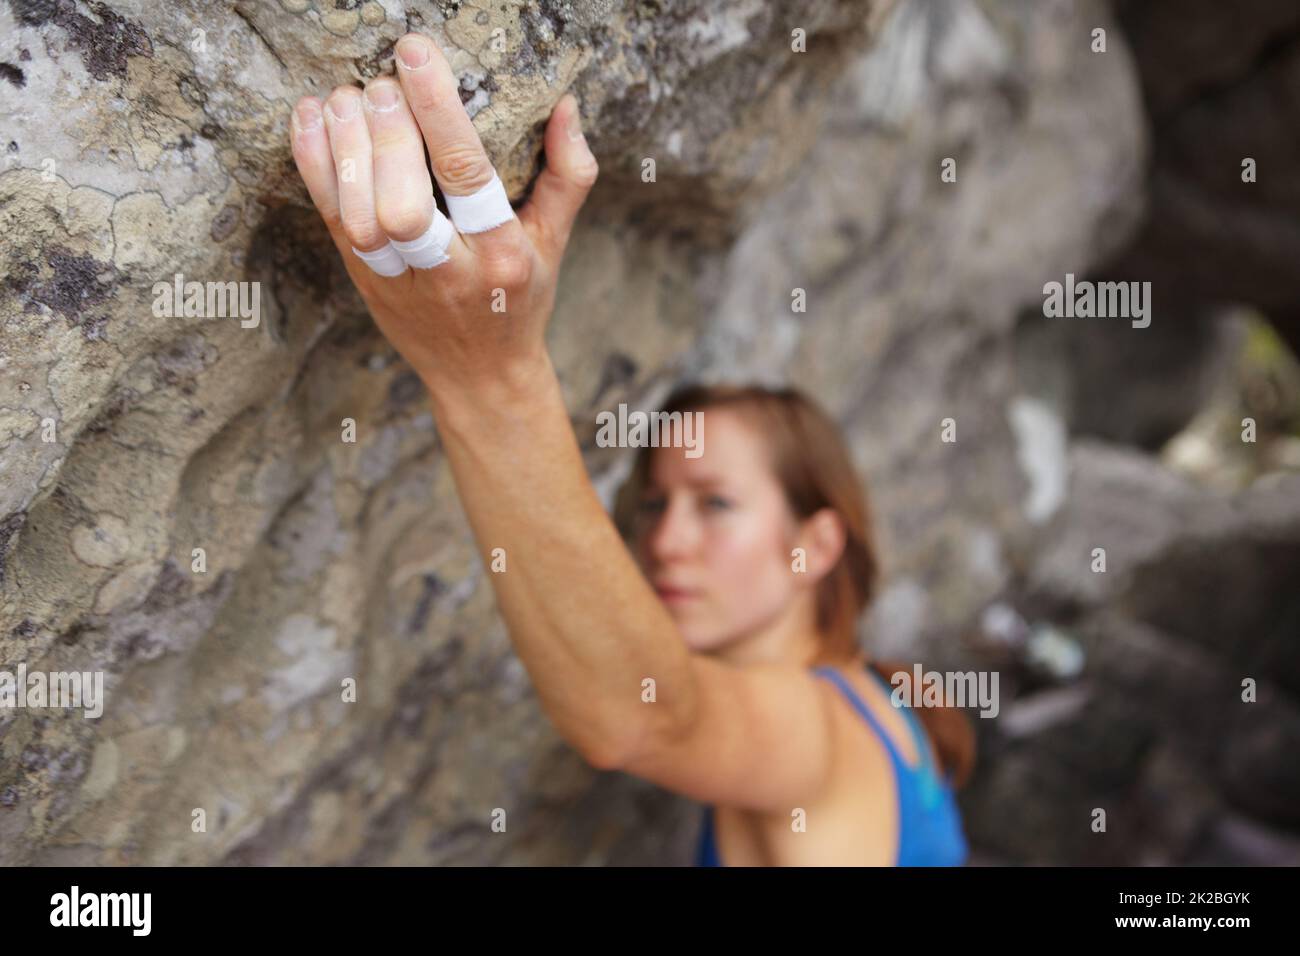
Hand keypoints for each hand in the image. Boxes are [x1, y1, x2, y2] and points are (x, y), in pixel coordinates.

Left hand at [289, 32, 598, 400]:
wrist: (479, 378)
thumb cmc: (520, 300)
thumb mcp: (556, 242)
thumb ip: (568, 174)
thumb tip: (566, 105)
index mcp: (503, 256)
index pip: (468, 177)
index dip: (438, 112)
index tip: (415, 54)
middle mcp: (450, 273)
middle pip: (407, 205)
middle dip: (387, 135)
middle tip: (380, 81)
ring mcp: (401, 282)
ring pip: (362, 218)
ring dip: (346, 149)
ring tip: (346, 96)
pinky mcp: (364, 281)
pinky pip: (331, 221)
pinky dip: (314, 165)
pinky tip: (313, 119)